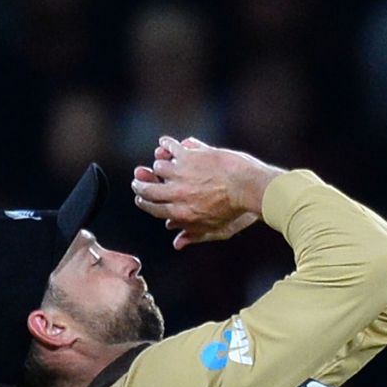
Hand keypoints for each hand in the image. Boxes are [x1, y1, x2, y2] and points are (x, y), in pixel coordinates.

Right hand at [131, 136, 283, 249]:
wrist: (247, 186)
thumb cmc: (235, 210)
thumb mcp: (215, 229)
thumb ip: (194, 235)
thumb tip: (177, 243)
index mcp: (180, 212)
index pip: (153, 208)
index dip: (144, 202)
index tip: (140, 197)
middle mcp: (175, 193)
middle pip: (148, 187)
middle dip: (141, 183)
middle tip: (138, 177)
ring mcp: (180, 172)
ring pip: (158, 166)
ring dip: (159, 163)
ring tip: (159, 160)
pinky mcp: (188, 155)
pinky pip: (169, 146)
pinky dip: (165, 144)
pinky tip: (164, 143)